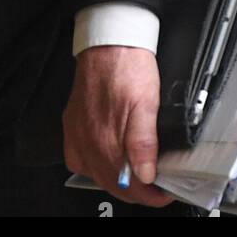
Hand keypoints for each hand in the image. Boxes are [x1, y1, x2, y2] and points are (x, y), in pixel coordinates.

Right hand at [62, 45, 174, 206]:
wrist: (108, 41)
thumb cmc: (128, 66)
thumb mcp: (148, 103)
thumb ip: (144, 142)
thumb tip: (145, 174)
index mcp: (108, 138)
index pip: (130, 186)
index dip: (151, 195)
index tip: (164, 192)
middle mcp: (90, 140)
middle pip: (113, 185)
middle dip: (137, 193)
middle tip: (154, 188)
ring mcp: (78, 132)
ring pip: (96, 175)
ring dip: (116, 183)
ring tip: (135, 179)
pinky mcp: (72, 123)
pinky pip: (76, 159)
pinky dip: (92, 168)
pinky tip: (103, 163)